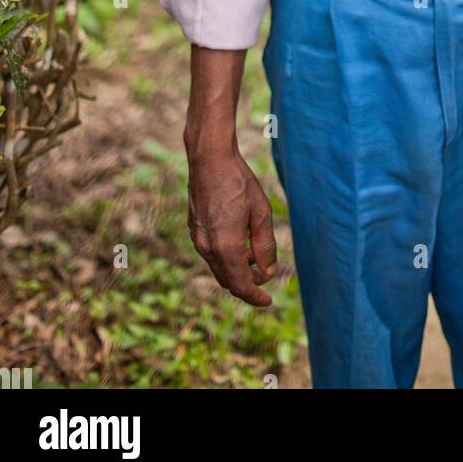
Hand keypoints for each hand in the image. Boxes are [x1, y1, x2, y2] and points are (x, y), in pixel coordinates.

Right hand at [186, 145, 278, 305]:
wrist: (210, 159)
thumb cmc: (239, 183)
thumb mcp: (261, 213)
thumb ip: (264, 246)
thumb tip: (268, 272)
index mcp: (226, 247)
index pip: (240, 286)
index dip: (255, 297)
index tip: (268, 302)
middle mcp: (207, 248)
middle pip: (228, 280)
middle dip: (247, 284)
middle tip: (265, 278)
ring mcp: (197, 239)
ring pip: (218, 267)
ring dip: (237, 269)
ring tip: (255, 255)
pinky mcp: (194, 229)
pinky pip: (211, 253)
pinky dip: (226, 257)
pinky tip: (240, 240)